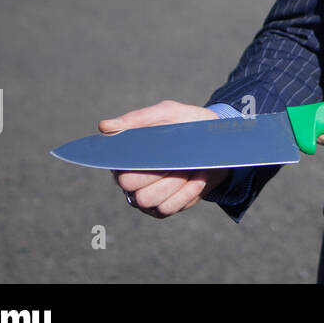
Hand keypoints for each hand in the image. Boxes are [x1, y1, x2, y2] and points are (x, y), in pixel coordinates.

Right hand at [99, 100, 230, 217]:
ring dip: (173, 183)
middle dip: (157, 173)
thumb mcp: (167, 114)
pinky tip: (197, 179)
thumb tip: (104, 126)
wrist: (220, 144)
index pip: (120, 169)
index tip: (162, 151)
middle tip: (178, 159)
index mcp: (126, 157)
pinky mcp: (165, 208)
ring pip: (148, 200)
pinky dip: (185, 193)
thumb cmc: (188, 125)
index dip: (140, 162)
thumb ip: (138, 119)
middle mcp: (131, 180)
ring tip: (190, 168)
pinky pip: (168, 208)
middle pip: (132, 187)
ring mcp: (147, 196)